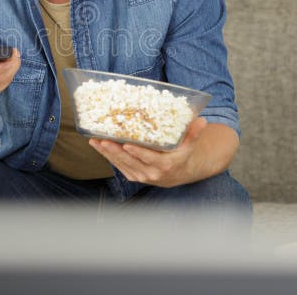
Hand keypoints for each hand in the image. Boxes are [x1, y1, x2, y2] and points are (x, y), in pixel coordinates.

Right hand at [0, 33, 20, 100]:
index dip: (1, 65)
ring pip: (4, 81)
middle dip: (12, 65)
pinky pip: (3, 85)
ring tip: (14, 58)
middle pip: (0, 76)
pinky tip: (9, 67)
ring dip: (12, 70)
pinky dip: (8, 76)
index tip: (12, 55)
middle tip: (16, 53)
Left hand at [89, 117, 207, 187]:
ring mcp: (140, 176)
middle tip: (102, 140)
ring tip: (95, 141)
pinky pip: (119, 166)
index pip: (149, 158)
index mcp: (165, 165)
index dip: (137, 152)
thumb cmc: (182, 155)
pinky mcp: (133, 176)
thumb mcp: (189, 144)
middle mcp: (151, 173)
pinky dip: (108, 157)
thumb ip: (193, 133)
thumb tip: (201, 120)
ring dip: (107, 153)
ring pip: (121, 164)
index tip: (126, 144)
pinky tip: (99, 146)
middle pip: (130, 161)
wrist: (179, 174)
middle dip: (115, 151)